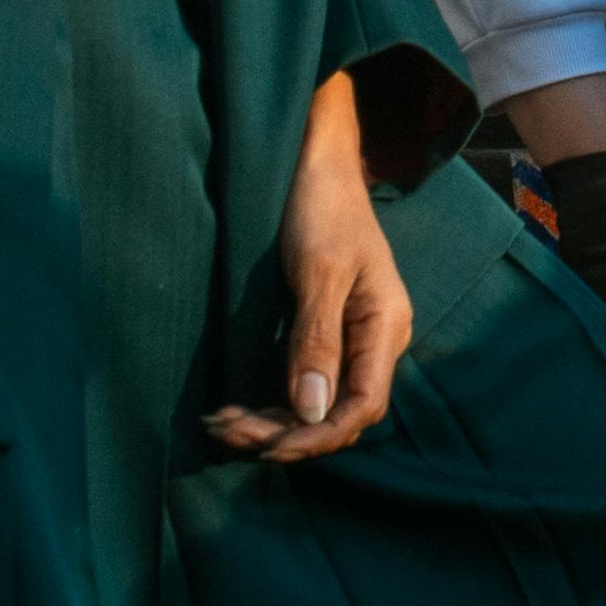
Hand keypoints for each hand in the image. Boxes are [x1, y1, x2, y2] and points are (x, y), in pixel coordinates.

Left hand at [213, 81, 416, 463]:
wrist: (314, 160)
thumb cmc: (322, 205)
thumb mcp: (318, 270)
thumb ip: (316, 340)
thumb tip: (311, 411)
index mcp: (384, 327)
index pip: (361, 407)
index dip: (317, 436)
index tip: (266, 445)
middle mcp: (373, 340)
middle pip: (336, 412)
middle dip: (284, 432)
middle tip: (226, 432)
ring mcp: (350, 336)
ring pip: (316, 403)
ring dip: (272, 421)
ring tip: (221, 425)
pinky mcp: (323, 330)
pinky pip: (303, 381)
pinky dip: (270, 399)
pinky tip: (235, 406)